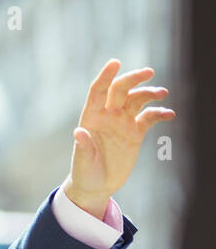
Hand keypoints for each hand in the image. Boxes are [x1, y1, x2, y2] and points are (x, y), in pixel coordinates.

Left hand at [63, 58, 174, 218]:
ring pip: (137, 99)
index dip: (106, 76)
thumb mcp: (82, 162)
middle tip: (149, 73)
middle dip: (133, 78)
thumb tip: (78, 132)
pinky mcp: (136, 132)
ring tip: (162, 93)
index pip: (98, 91)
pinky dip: (159, 113)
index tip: (115, 62)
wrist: (96, 186)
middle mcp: (108, 116)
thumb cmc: (84, 174)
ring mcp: (123, 122)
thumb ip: (82, 147)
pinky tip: (169, 114)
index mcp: (91, 118)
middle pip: (121, 90)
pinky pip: (150, 117)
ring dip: (150, 93)